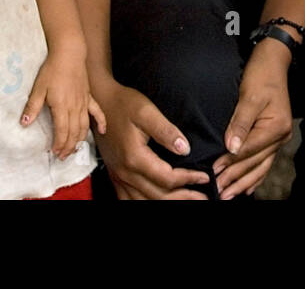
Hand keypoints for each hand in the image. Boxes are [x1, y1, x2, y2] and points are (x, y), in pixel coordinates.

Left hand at [22, 47, 107, 159]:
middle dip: (69, 147)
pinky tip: (103, 132)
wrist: (69, 54)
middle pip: (74, 133)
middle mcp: (75, 108)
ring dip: (80, 140)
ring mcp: (84, 102)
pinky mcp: (89, 96)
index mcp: (62, 107)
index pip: (62, 132)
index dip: (59, 144)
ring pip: (84, 126)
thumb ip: (32, 107)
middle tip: (63, 157)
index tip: (54, 153)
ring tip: (74, 149)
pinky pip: (97, 112)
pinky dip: (101, 123)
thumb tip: (24, 124)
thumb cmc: (52, 70)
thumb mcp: (38, 88)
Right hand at [90, 77, 210, 198]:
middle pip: (158, 195)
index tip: (205, 176)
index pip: (167, 178)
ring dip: (168, 203)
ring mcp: (118, 176)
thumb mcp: (146, 111)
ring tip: (187, 199)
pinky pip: (129, 199)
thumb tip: (184, 149)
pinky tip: (160, 200)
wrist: (100, 101)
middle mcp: (124, 172)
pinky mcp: (115, 175)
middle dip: (183, 197)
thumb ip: (166, 131)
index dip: (188, 179)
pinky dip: (147, 202)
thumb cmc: (122, 103)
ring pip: (144, 201)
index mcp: (134, 157)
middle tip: (203, 196)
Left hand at [212, 41, 294, 198]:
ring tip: (230, 195)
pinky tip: (247, 187)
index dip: (231, 163)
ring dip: (244, 182)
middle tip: (219, 192)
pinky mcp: (274, 136)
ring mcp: (279, 138)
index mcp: (275, 128)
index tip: (214, 173)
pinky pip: (264, 161)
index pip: (249, 151)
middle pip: (255, 163)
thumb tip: (231, 148)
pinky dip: (255, 175)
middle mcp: (280, 137)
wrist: (274, 62)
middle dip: (236, 178)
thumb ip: (240, 123)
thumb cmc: (261, 75)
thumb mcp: (249, 96)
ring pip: (261, 167)